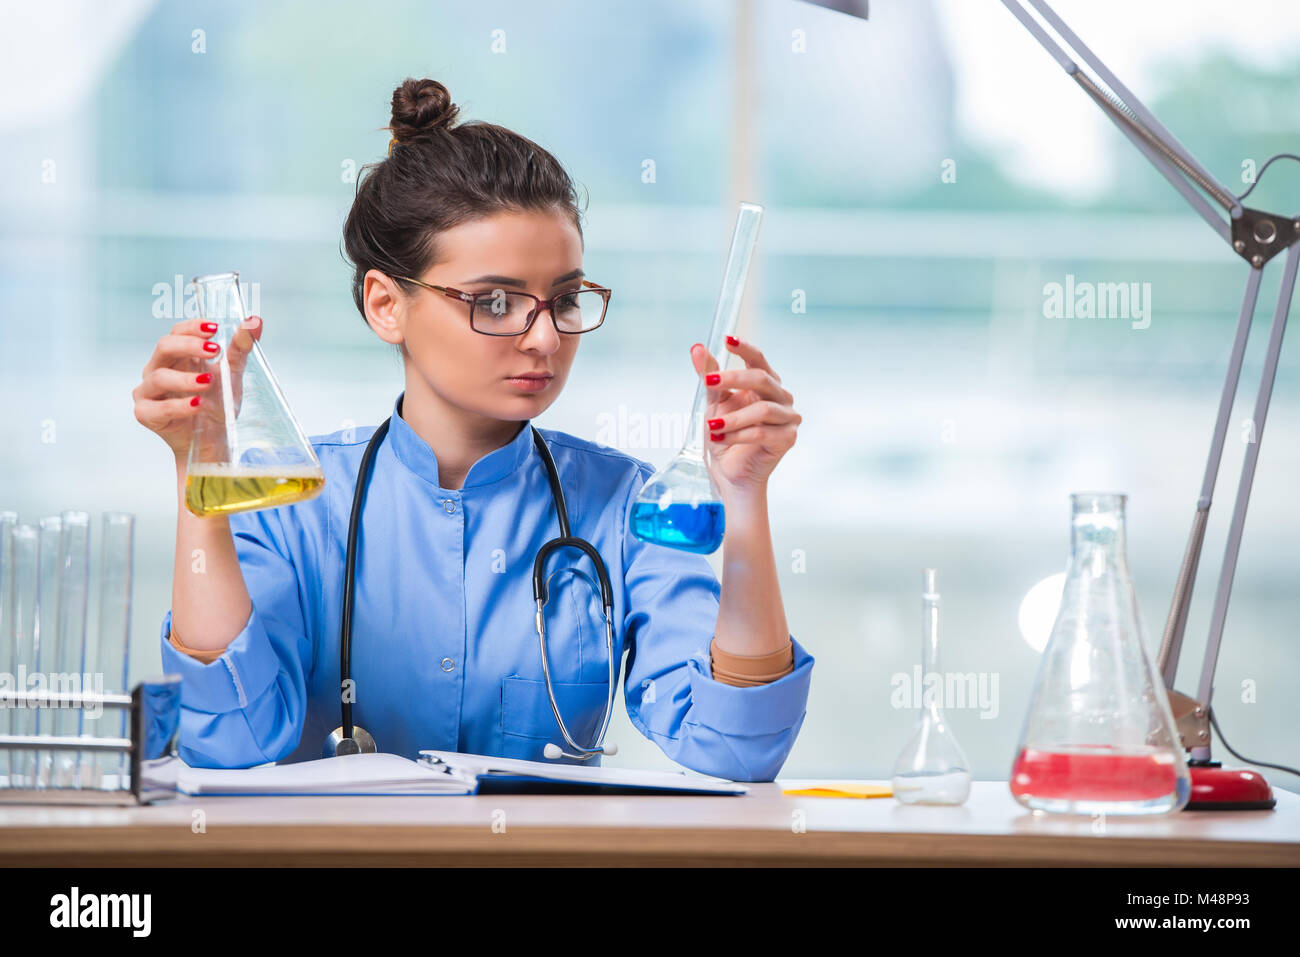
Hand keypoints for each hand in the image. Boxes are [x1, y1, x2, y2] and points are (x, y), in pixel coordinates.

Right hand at [133, 315, 262, 460]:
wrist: (214, 440)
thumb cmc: (218, 404)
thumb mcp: (232, 374)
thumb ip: (241, 348)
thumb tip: (256, 321)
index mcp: (177, 356)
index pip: (177, 332)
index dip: (192, 327)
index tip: (214, 328)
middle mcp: (158, 369)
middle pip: (164, 347)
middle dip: (189, 346)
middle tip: (214, 351)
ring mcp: (148, 391)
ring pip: (159, 377)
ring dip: (186, 379)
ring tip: (208, 382)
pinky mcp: (146, 414)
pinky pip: (158, 407)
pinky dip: (179, 406)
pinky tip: (197, 405)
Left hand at [689, 336, 800, 501]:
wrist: (730, 472)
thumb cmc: (726, 435)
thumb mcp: (714, 402)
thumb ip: (709, 375)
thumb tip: (697, 348)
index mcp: (766, 384)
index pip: (758, 360)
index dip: (744, 348)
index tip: (727, 339)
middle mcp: (781, 397)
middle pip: (762, 379)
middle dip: (734, 379)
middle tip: (708, 382)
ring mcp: (788, 418)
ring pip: (762, 410)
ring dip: (734, 418)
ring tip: (711, 426)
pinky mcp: (787, 439)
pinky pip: (762, 433)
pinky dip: (738, 435)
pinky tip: (721, 438)